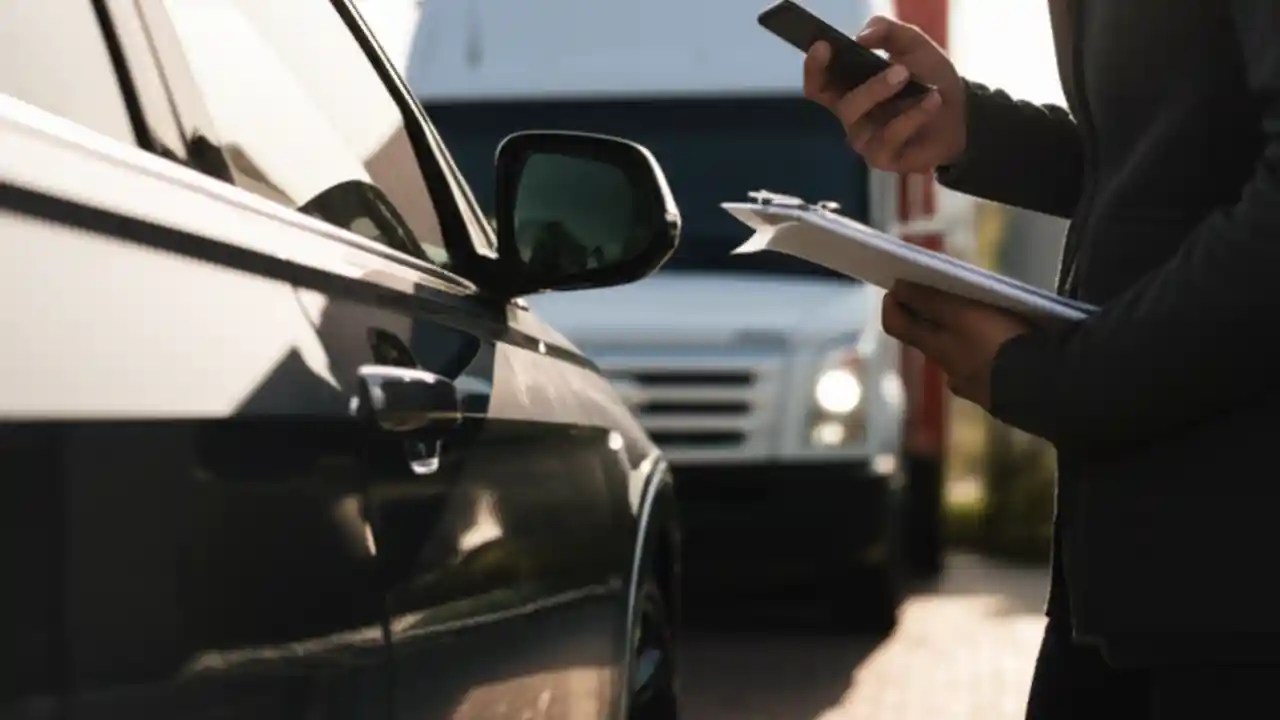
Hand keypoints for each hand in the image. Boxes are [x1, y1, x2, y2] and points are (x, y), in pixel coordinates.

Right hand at [804, 15, 966, 173]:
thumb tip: (860, 38)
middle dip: (871, 87)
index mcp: (848, 89)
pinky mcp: (882, 159)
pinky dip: (914, 116)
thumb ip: (886, 31)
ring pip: (863, 121)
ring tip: (928, 89)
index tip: (823, 47)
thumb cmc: (929, 77)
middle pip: (842, 104)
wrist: (961, 110)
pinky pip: (889, 137)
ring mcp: (864, 140)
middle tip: (901, 71)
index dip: (814, 68)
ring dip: (893, 101)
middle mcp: (851, 116)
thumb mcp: (911, 43)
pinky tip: (933, 102)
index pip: (819, 84)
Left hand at [882, 282, 1030, 408]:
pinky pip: (989, 367)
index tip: (900, 283)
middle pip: (930, 337)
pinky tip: (1013, 340)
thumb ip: (930, 301)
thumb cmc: (1001, 343)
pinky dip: (992, 351)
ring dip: (966, 332)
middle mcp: (950, 371)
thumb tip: (898, 289)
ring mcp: (976, 387)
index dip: (893, 303)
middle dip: (934, 313)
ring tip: (989, 311)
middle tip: (948, 289)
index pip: (896, 325)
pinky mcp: (1003, 395)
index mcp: (937, 350)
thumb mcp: (965, 313)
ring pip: (961, 353)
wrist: (1048, 388)